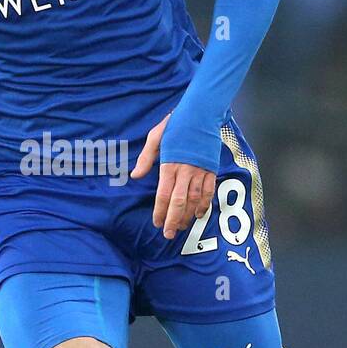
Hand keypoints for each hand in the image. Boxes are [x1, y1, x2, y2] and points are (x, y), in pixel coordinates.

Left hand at [130, 114, 215, 239]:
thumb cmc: (176, 124)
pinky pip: (209, 191)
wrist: (201, 113)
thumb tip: (135, 176)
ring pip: (195, 200)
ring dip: (188, 216)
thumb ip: (145, 158)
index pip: (164, 194)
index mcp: (170, 164)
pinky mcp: (211, 169)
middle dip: (173, 220)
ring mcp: (200, 171)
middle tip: (169, 234)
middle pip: (179, 202)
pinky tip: (199, 214)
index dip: (160, 211)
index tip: (156, 223)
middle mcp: (186, 171)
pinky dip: (204, 205)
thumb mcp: (155, 137)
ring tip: (182, 227)